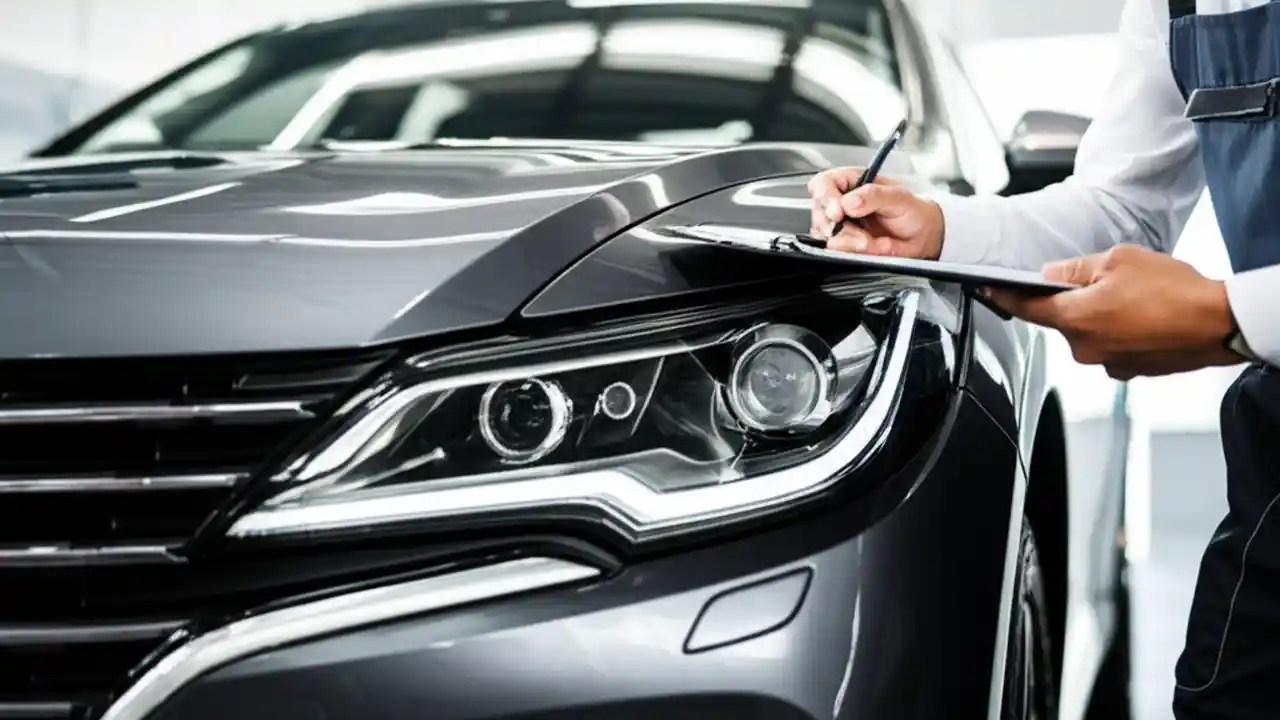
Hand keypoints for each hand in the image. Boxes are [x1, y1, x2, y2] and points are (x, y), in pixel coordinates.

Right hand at [807, 167, 944, 258]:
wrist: (922, 237)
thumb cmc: (911, 211)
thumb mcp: (899, 197)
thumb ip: (874, 195)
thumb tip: (849, 202)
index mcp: (850, 182)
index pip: (823, 184)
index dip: (826, 198)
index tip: (838, 213)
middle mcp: (840, 203)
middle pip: (820, 214)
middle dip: (841, 230)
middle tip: (862, 236)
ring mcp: (840, 226)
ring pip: (826, 237)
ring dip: (851, 243)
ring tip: (874, 242)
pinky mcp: (843, 246)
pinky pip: (837, 253)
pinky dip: (855, 253)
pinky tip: (873, 247)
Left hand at [987, 246, 1241, 379]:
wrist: (1218, 324)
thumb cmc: (1174, 292)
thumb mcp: (1117, 260)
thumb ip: (1076, 268)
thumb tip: (1052, 273)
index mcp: (1074, 319)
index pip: (1026, 308)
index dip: (1004, 296)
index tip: (988, 290)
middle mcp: (1085, 348)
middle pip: (1062, 319)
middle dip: (1074, 299)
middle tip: (1104, 281)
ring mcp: (1107, 363)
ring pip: (1089, 332)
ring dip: (1100, 315)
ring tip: (1134, 298)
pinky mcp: (1128, 370)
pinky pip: (1111, 345)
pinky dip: (1120, 330)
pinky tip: (1143, 316)